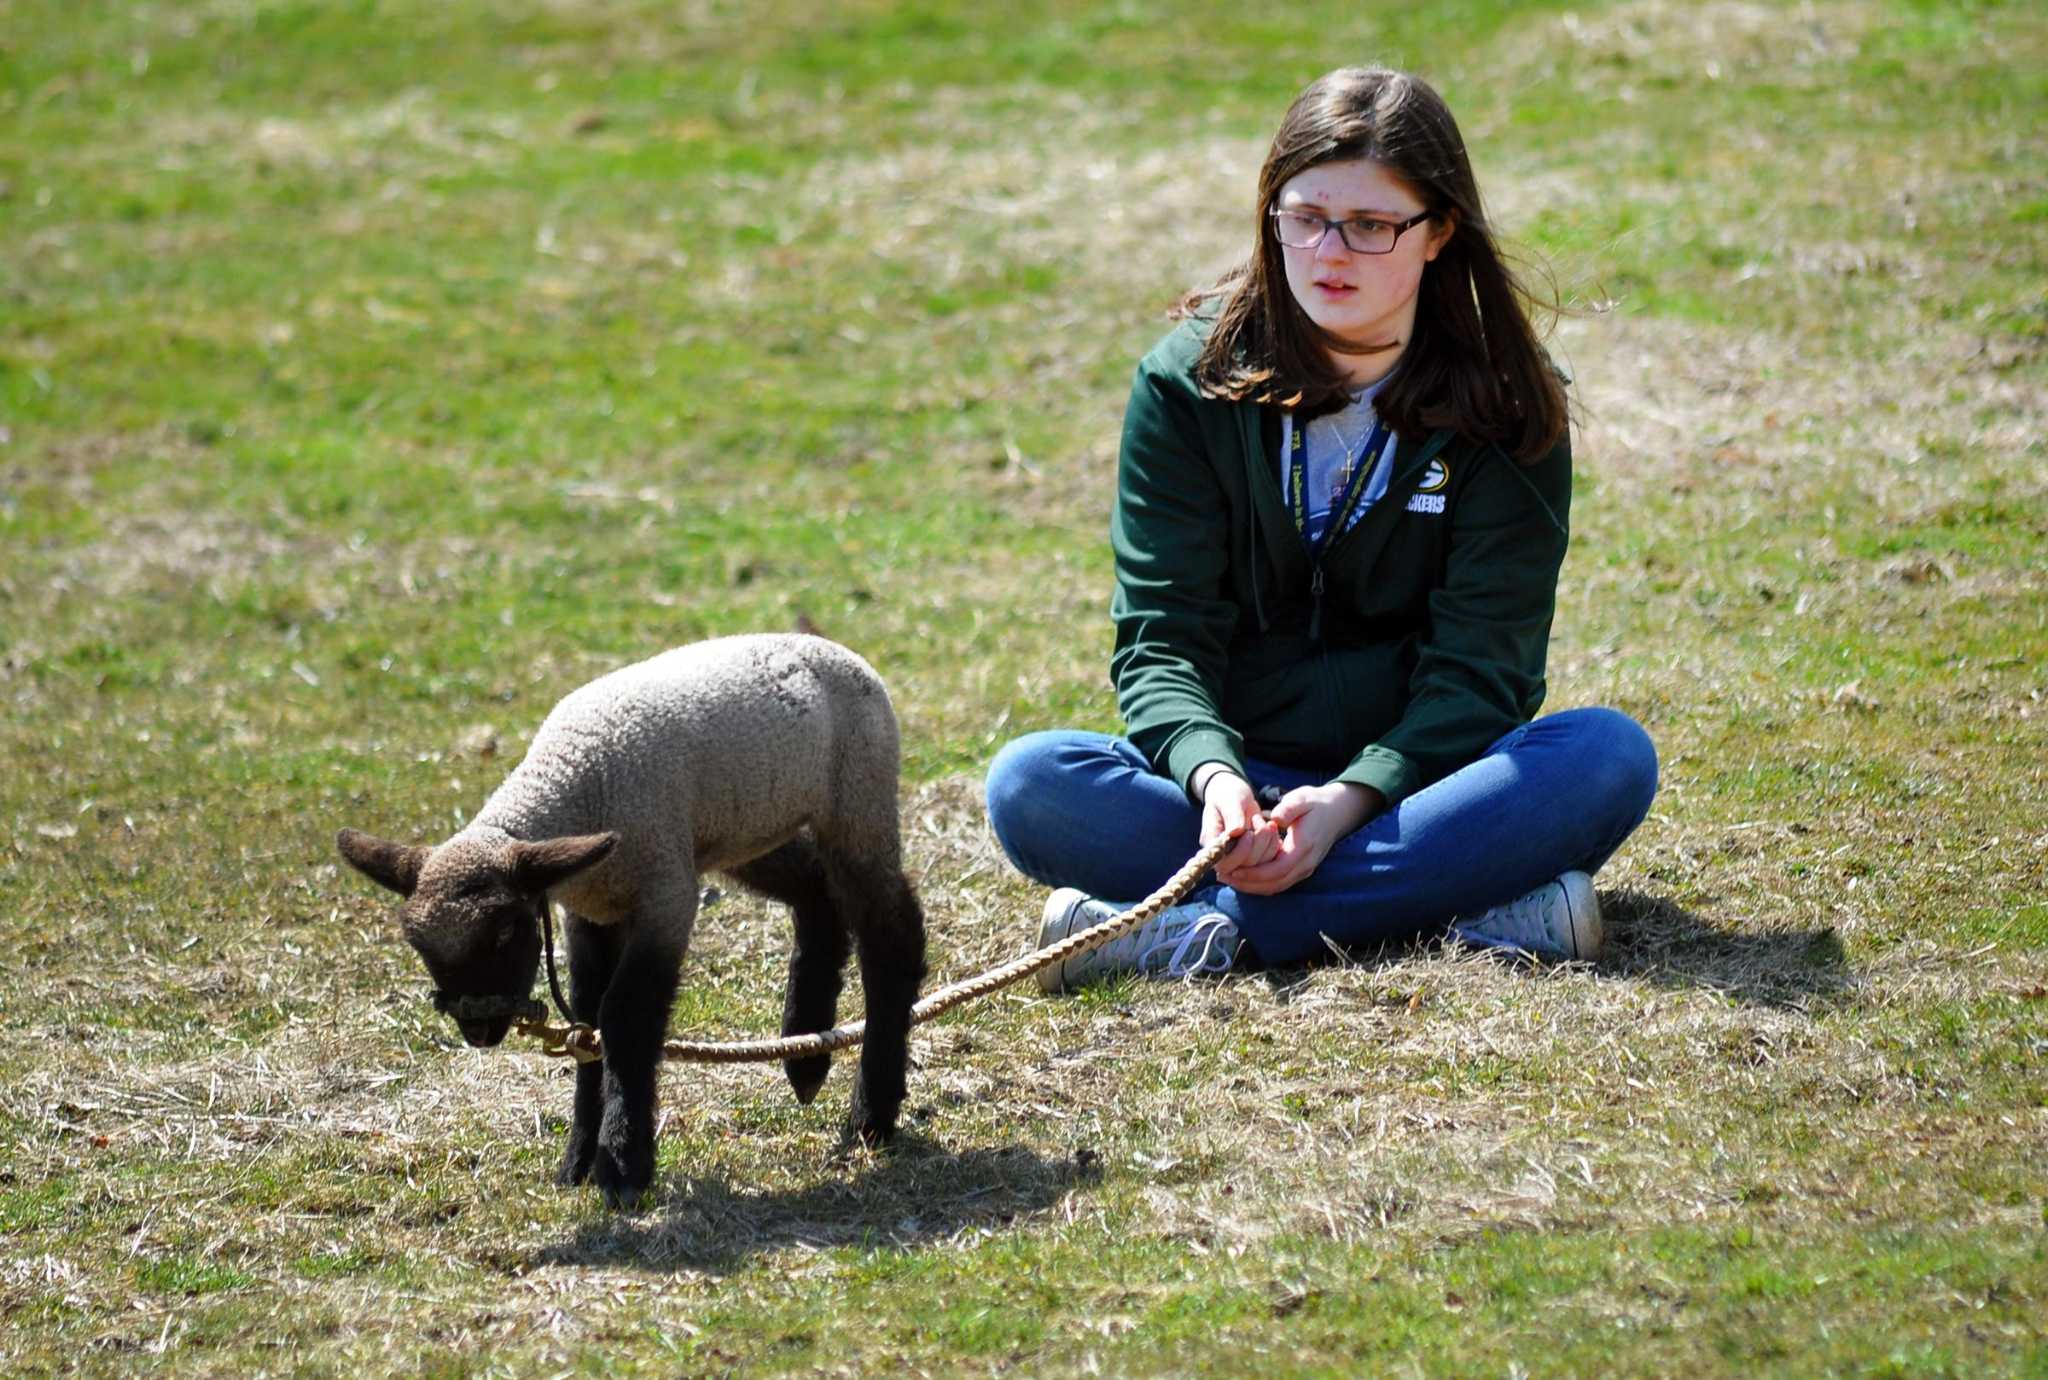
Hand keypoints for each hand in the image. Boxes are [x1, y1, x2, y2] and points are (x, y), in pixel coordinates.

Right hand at [1198, 771, 1280, 875]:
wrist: (1235, 796)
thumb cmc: (1228, 794)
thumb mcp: (1230, 799)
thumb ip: (1232, 815)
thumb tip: (1235, 831)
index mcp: (1211, 842)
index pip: (1223, 863)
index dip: (1240, 853)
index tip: (1249, 833)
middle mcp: (1223, 854)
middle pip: (1242, 867)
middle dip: (1258, 847)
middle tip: (1264, 824)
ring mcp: (1238, 857)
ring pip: (1257, 866)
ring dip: (1268, 845)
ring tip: (1269, 824)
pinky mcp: (1252, 855)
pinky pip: (1267, 861)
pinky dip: (1274, 846)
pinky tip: (1273, 829)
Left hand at [1224, 782, 1383, 895]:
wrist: (1337, 812)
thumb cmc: (1316, 803)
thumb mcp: (1302, 798)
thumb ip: (1288, 807)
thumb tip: (1273, 818)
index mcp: (1304, 847)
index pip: (1277, 869)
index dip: (1254, 873)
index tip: (1233, 869)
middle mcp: (1305, 863)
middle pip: (1274, 884)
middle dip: (1247, 884)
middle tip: (1223, 877)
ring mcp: (1304, 869)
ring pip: (1276, 887)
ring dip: (1251, 886)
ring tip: (1228, 878)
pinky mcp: (1301, 870)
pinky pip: (1279, 882)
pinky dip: (1260, 883)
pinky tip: (1243, 876)